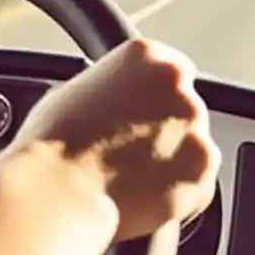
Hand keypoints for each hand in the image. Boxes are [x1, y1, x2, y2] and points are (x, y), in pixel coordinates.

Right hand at [1, 39, 219, 240]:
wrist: (58, 195)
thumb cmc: (52, 148)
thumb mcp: (70, 94)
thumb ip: (107, 89)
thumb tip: (111, 101)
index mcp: (146, 56)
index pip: (170, 70)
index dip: (154, 98)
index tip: (142, 115)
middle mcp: (178, 86)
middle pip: (184, 108)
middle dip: (164, 130)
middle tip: (128, 152)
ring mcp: (195, 130)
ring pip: (193, 146)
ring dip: (172, 161)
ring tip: (130, 180)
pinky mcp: (202, 173)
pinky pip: (197, 184)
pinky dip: (179, 194)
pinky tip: (142, 197)